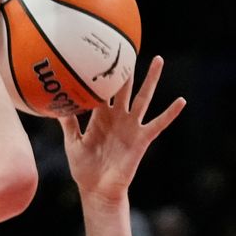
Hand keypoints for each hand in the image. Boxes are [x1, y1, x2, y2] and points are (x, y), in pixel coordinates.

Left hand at [59, 56, 185, 203]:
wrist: (97, 190)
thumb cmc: (84, 168)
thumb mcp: (72, 142)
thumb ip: (68, 123)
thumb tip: (54, 104)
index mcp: (101, 116)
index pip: (102, 89)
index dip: (102, 73)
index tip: (102, 52)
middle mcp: (118, 117)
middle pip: (124, 88)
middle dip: (127, 68)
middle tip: (129, 45)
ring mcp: (131, 127)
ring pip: (142, 98)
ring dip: (151, 80)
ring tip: (159, 61)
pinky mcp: (141, 139)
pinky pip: (158, 124)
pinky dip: (170, 113)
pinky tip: (181, 101)